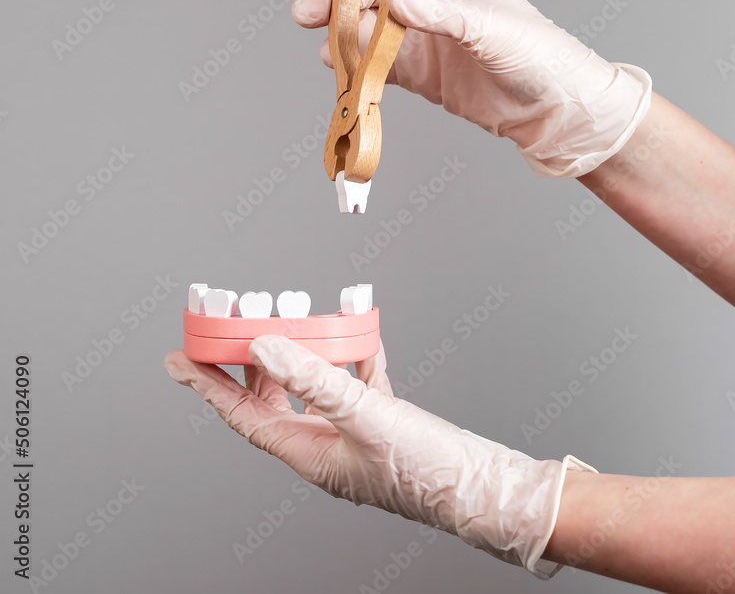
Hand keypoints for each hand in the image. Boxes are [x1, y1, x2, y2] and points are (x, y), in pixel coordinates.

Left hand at [164, 336, 590, 576]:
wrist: (483, 488)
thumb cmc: (427, 472)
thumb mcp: (367, 419)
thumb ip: (317, 380)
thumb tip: (267, 347)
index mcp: (310, 455)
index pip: (244, 414)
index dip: (208, 385)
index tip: (178, 357)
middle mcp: (326, 445)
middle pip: (273, 397)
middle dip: (251, 360)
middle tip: (233, 325)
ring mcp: (355, 434)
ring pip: (315, 386)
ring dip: (302, 352)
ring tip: (290, 318)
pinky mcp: (386, 422)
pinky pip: (358, 381)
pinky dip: (354, 355)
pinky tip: (357, 331)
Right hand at [292, 0, 651, 177]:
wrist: (557, 113)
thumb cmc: (541, 58)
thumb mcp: (493, 28)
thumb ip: (442, 13)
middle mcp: (432, 3)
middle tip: (306, 11)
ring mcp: (424, 40)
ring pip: (369, 28)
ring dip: (340, 31)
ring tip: (319, 39)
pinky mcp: (420, 75)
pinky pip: (379, 65)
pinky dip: (357, 64)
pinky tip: (338, 65)